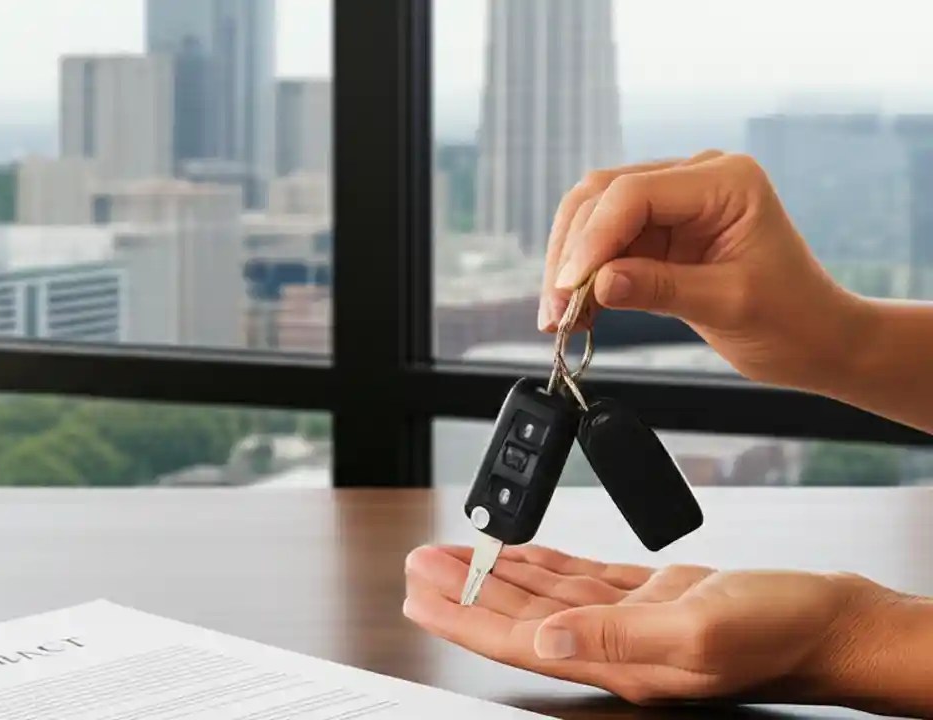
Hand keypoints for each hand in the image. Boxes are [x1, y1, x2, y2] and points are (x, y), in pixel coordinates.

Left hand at [402, 544, 903, 707]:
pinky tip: (517, 553)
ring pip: (544, 593)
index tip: (420, 596)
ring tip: (450, 554)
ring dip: (495, 572)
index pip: (518, 641)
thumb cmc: (781, 630)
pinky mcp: (651, 596)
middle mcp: (615, 643)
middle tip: (418, 563)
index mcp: (619, 659)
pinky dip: (543, 562)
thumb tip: (545, 640)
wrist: (832, 620)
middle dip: (464, 590)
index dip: (464, 619)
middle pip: (519, 615)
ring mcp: (631, 620)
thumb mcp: (697, 630)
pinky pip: (580, 578)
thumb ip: (617, 637)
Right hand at [539, 151, 871, 393]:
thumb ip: (660, 289)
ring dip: (569, 265)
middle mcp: (696, 179)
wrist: (817, 338)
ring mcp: (674, 202)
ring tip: (559, 316)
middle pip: (602, 197)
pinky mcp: (658, 231)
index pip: (634, 194)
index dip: (593, 240)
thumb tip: (598, 284)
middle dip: (571, 253)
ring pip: (592, 217)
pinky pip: (605, 243)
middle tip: (555, 309)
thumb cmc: (792, 318)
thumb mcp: (727, 305)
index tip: (571, 288)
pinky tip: (577, 311)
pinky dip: (584, 277)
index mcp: (726, 181)